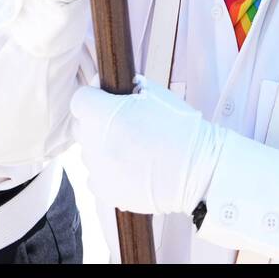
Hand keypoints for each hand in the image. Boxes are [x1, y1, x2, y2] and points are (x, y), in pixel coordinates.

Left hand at [71, 76, 224, 215]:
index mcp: (104, 114)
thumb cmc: (180, 127)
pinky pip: (96, 176)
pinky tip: (130, 167)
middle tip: (122, 123)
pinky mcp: (106, 191)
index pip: (79, 100)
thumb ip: (127, 87)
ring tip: (132, 149)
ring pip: (89, 153)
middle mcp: (94, 142)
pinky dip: (108, 171)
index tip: (107, 98)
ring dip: (103, 147)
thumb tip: (110, 86)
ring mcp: (98, 169)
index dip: (93, 96)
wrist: (198, 170)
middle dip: (95, 121)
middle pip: (80, 127)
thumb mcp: (155, 94)